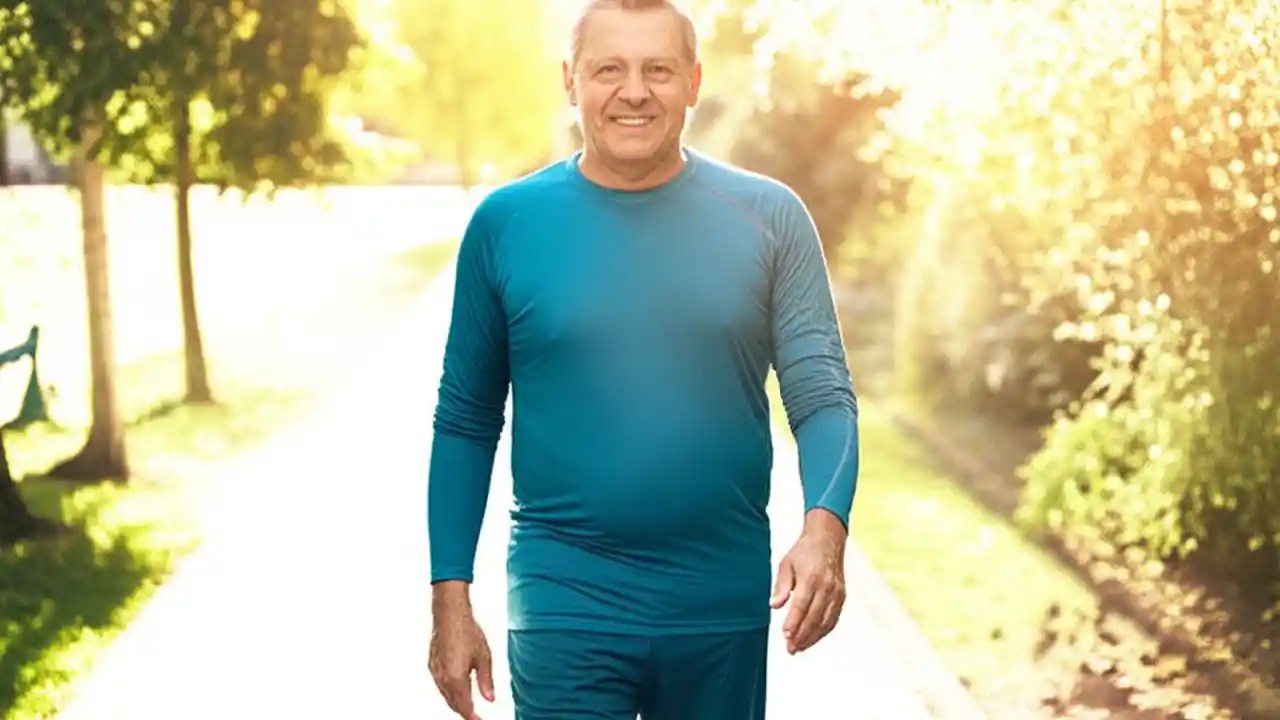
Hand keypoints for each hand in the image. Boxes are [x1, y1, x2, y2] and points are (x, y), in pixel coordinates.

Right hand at [429, 582, 495, 718]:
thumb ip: (486, 681)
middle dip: (464, 711)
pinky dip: (449, 691)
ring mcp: (435, 672)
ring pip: (445, 695)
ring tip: (468, 705)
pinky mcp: (432, 665)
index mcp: (456, 678)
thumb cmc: (467, 632)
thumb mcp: (484, 657)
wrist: (449, 614)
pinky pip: (440, 685)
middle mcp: (443, 678)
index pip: (464, 707)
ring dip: (456, 702)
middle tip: (475, 716)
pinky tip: (457, 689)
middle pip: (453, 703)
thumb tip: (490, 698)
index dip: (472, 717)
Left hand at [769, 509, 847, 653]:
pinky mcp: (842, 597)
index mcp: (811, 578)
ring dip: (812, 637)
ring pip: (826, 622)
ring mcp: (837, 593)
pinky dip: (823, 631)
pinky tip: (812, 638)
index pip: (802, 605)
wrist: (827, 540)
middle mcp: (827, 587)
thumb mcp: (786, 564)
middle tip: (790, 649)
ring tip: (799, 648)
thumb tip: (774, 606)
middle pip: (814, 617)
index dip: (794, 622)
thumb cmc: (803, 553)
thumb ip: (781, 586)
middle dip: (802, 636)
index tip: (785, 635)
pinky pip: (833, 619)